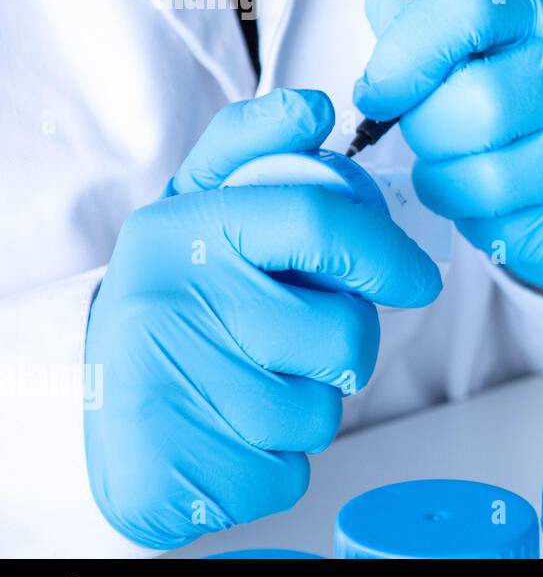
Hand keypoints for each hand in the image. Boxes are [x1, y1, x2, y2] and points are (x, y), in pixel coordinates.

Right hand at [84, 89, 440, 548]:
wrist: (88, 407)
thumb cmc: (171, 300)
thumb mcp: (197, 211)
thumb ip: (254, 152)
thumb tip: (314, 108)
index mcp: (182, 229)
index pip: (317, 222)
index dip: (386, 252)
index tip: (418, 279)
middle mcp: (170, 304)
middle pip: (340, 330)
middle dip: (348, 340)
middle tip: (313, 337)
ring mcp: (174, 389)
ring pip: (321, 407)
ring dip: (309, 401)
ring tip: (254, 380)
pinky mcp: (188, 468)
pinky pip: (293, 465)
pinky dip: (279, 454)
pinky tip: (233, 430)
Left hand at [355, 0, 542, 311]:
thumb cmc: (533, 90)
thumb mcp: (488, 29)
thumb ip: (427, 4)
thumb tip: (387, 5)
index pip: (468, 2)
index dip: (405, 52)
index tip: (379, 91)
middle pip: (477, 100)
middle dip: (427, 128)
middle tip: (431, 131)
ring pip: (487, 178)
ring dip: (445, 182)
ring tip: (457, 167)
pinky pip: (506, 227)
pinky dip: (478, 219)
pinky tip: (496, 200)